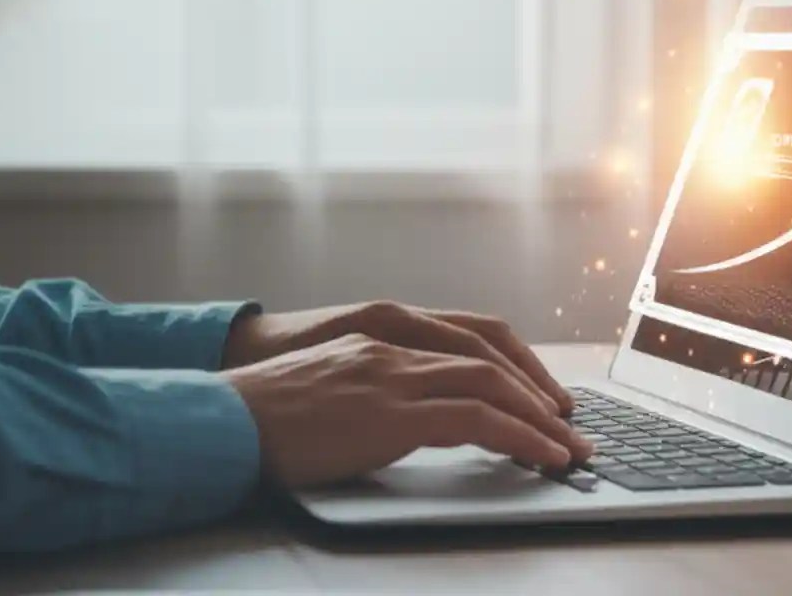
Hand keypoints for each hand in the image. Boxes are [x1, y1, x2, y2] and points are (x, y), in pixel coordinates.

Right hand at [223, 333, 592, 486]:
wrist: (218, 419)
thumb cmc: (265, 413)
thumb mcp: (332, 386)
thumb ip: (377, 389)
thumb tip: (415, 417)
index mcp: (382, 336)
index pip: (471, 339)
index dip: (516, 366)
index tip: (542, 397)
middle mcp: (394, 347)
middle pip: (491, 356)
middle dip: (539, 392)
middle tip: (573, 425)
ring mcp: (392, 376)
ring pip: (491, 385)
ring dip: (540, 416)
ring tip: (570, 447)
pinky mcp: (389, 414)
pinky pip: (474, 419)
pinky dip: (519, 435)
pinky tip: (540, 455)